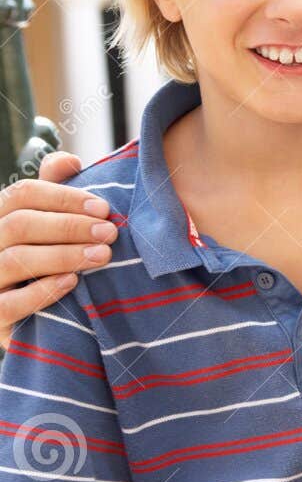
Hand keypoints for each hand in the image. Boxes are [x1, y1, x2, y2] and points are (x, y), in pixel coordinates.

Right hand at [0, 153, 115, 343]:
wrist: (42, 322)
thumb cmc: (51, 264)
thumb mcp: (54, 228)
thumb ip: (57, 192)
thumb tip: (69, 160)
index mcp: (1, 218)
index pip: (22, 194)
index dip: (63, 197)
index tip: (104, 208)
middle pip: (19, 225)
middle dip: (68, 226)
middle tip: (110, 232)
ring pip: (14, 260)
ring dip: (62, 255)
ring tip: (102, 255)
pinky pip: (8, 305)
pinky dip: (41, 292)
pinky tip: (72, 283)